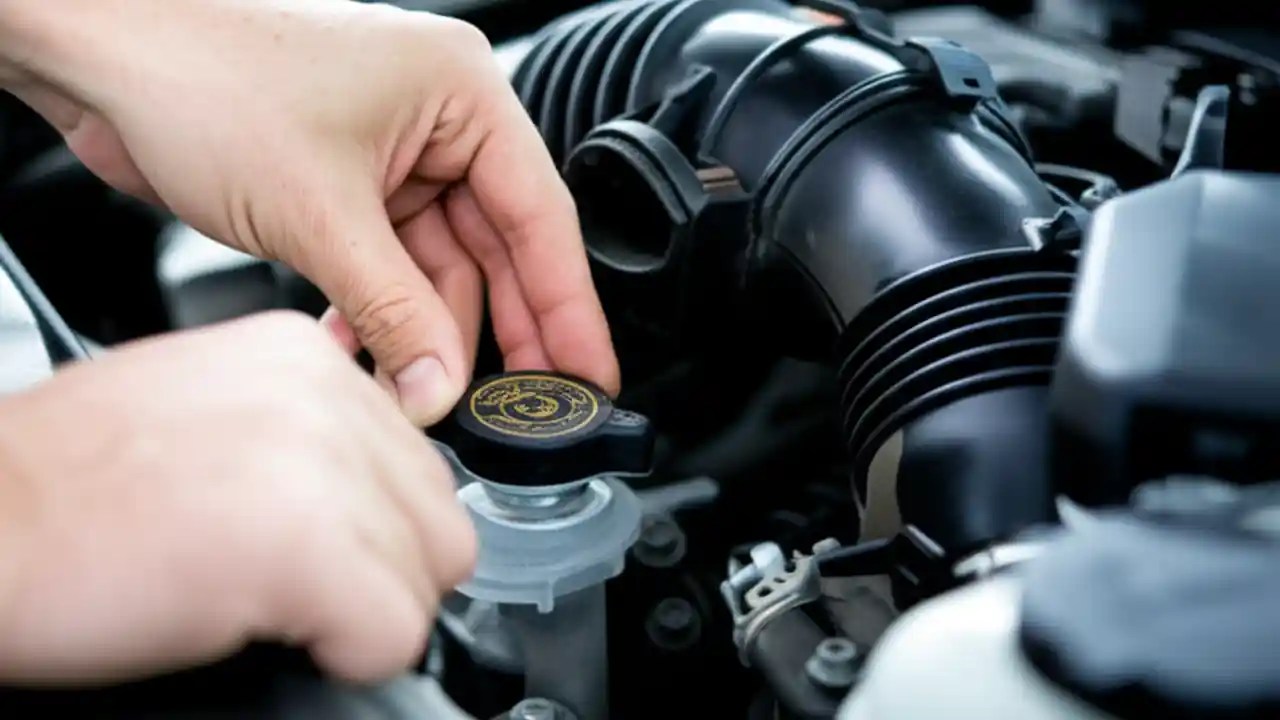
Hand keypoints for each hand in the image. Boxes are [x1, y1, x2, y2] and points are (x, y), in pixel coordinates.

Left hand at [0, 0, 619, 423]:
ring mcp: (390, 153)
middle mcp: (436, 120)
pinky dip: (380, 316)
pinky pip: (387, 267)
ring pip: (438, 268)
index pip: (539, 218)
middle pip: (496, 249)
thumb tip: (442, 387)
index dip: (567, 308)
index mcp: (462, 94)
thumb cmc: (201, 73)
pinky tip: (368, 359)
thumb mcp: (321, 213)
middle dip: (500, 334)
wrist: (97, 54)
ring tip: (424, 398)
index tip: (588, 374)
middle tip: (529, 408)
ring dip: (424, 336)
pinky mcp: (345, 185)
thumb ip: (395, 312)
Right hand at [0, 312, 475, 684]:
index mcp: (304, 357)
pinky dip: (349, 654)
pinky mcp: (306, 546)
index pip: (417, 463)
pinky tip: (271, 628)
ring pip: (430, 577)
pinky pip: (394, 632)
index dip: (375, 527)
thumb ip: (308, 433)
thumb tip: (374, 491)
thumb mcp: (211, 408)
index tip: (318, 545)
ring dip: (364, 610)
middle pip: (439, 519)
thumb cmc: (68, 484)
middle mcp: (325, 395)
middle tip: (299, 587)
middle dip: (384, 571)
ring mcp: (321, 465)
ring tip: (271, 601)